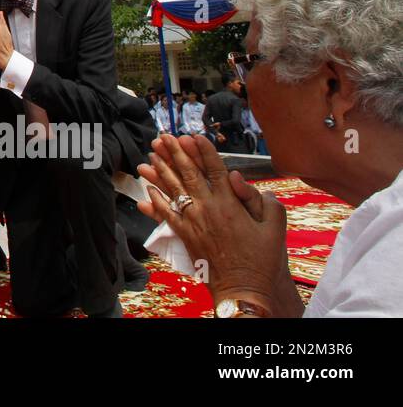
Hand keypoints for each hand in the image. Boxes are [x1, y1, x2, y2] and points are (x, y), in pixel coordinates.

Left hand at [135, 134, 300, 314]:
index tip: (195, 135)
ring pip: (174, 190)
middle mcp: (208, 209)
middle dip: (176, 153)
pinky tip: (149, 189)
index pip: (215, 170)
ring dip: (162, 170)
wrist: (244, 289)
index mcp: (230, 205)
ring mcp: (194, 222)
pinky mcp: (185, 235)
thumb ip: (265, 200)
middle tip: (165, 137)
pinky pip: (167, 214)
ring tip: (152, 154)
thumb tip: (241, 178)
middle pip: (189, 174)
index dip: (204, 151)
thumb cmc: (263, 259)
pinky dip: (157, 200)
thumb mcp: (275, 228)